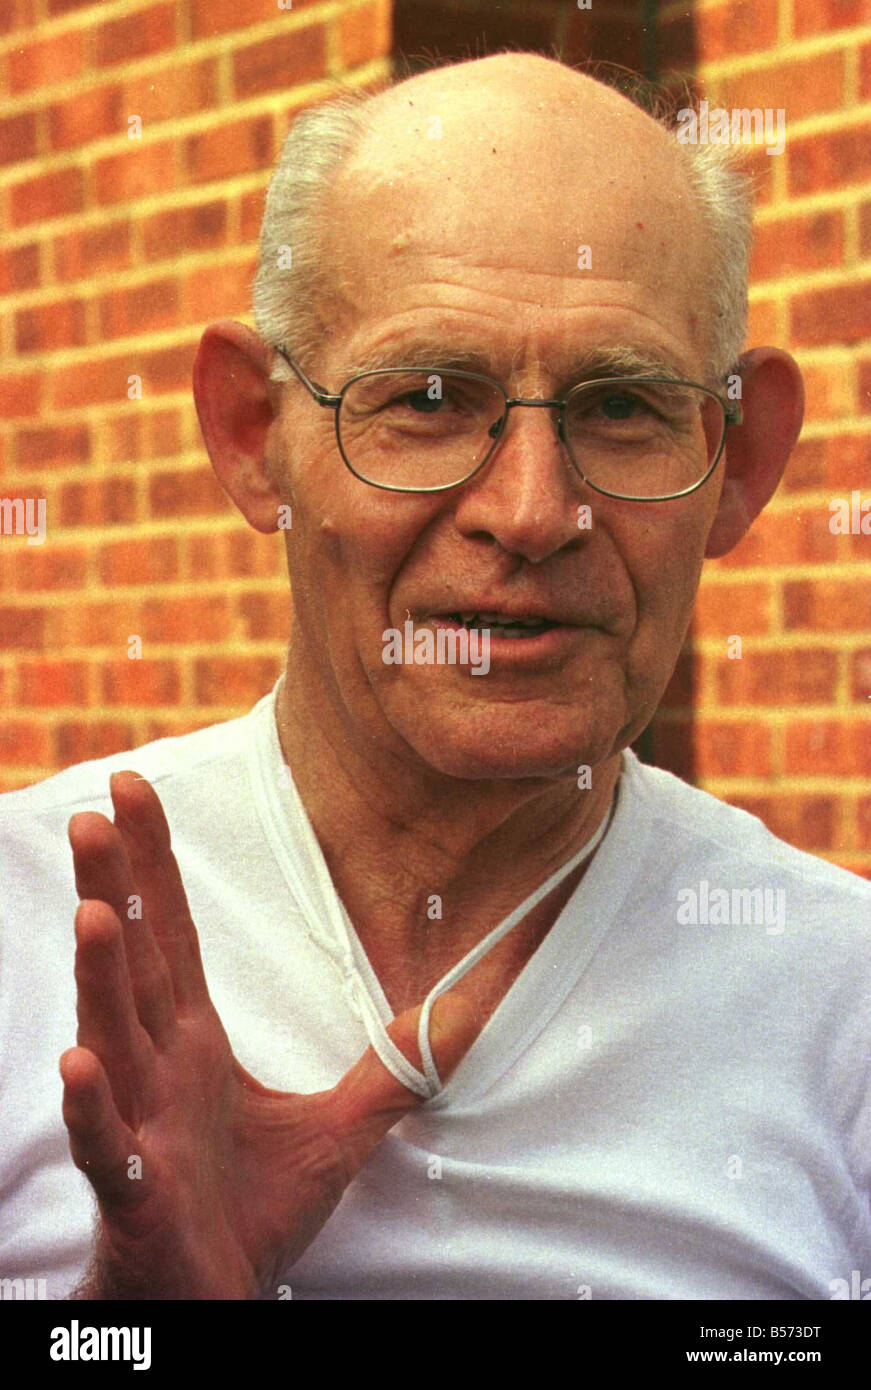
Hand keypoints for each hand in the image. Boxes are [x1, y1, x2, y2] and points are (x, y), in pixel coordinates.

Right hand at [60, 771, 477, 1299]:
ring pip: (114, 1036)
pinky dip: (93, 1103)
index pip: (173, 935)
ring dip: (102, 976)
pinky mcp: (137, 1186)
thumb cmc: (254, 1212)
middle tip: (93, 813)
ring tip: (95, 911)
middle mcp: (158, 1068)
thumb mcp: (341, 1129)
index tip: (134, 790)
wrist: (215, 1300)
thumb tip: (462, 1015)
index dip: (154, 863)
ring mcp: (141, 1122)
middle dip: (113, 887)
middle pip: (134, 963)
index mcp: (194, 1042)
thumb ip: (394, 1069)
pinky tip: (81, 1059)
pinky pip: (108, 1141)